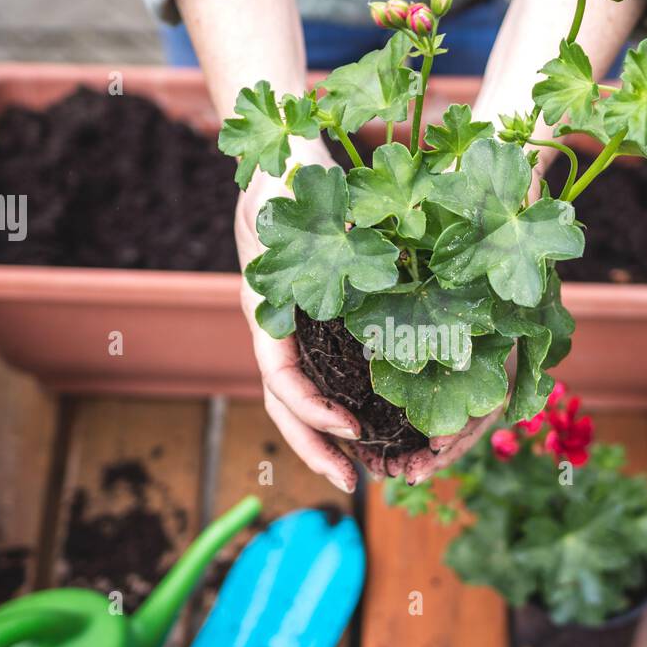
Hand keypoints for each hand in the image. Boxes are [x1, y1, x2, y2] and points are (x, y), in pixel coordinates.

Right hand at [237, 140, 362, 493]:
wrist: (287, 160)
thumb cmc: (288, 171)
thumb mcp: (295, 186)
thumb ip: (317, 216)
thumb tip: (354, 248)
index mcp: (266, 310)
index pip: (279, 375)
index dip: (310, 408)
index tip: (349, 429)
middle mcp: (278, 331)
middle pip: (287, 405)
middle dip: (315, 449)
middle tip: (352, 486)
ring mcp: (298, 334)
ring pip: (306, 402)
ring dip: (331, 443)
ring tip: (365, 478)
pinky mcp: (323, 330)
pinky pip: (330, 381)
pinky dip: (349, 412)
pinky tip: (380, 434)